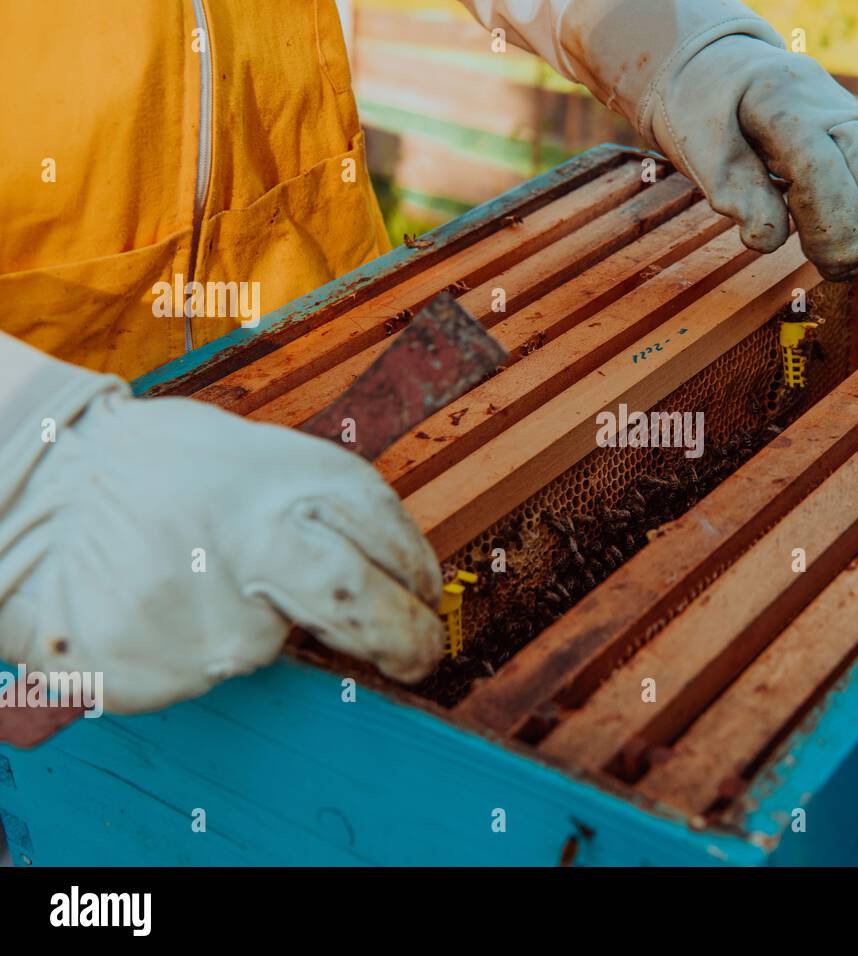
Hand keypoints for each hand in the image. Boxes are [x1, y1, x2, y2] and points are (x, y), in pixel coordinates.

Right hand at [0, 377, 444, 715]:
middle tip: (418, 658)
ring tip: (190, 575)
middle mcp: (261, 545)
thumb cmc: (162, 469)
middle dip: (406, 641)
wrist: (39, 485)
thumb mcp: (254, 457)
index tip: (425, 599)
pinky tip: (157, 602)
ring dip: (247, 623)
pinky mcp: (157, 668)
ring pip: (265, 644)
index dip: (417, 581)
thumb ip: (320, 510)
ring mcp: (208, 613)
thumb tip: (395, 571)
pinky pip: (200, 669)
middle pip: (367, 610)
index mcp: (293, 482)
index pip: (390, 545)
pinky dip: (187, 645)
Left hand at [645, 35, 857, 281]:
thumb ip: (734, 194)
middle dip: (854, 228)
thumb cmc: (707, 114)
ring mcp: (847, 108)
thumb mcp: (700, 151)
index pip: (819, 167)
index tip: (829, 265)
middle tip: (838, 272)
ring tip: (846, 262)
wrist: (724, 70)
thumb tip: (768, 242)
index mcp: (779, 102)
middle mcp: (825, 101)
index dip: (831, 222)